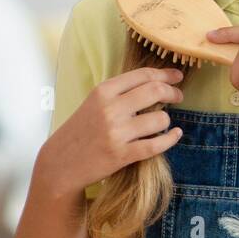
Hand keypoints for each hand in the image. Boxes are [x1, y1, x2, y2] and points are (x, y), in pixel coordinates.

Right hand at [38, 67, 184, 197]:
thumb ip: (121, 92)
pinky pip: (157, 144)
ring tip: (161, 123)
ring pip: (160, 118)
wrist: (60, 162)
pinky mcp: (122, 154)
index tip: (177, 77)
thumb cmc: (81, 130)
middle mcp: (110, 109)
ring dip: (166, 120)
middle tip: (178, 96)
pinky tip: (175, 134)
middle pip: (156, 91)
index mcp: (103, 91)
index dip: (166, 75)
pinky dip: (171, 138)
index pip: (143, 75)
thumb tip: (158, 81)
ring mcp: (116, 132)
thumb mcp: (94, 102)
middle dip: (173, 92)